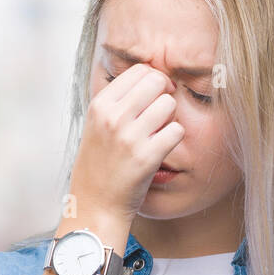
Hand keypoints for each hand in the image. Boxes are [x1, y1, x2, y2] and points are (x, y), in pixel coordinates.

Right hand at [68, 63, 184, 221]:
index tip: (156, 94)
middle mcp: (113, 117)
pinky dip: (174, 139)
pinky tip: (162, 148)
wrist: (96, 204)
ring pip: (169, 105)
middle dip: (165, 94)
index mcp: (100, 105)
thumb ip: (119, 101)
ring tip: (158, 133)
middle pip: (157, 82)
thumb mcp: (97, 125)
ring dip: (170, 118)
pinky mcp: (147, 157)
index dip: (154, 79)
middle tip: (162, 113)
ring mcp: (130, 137)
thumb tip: (152, 77)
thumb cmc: (99, 164)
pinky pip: (177, 131)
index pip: (140, 70)